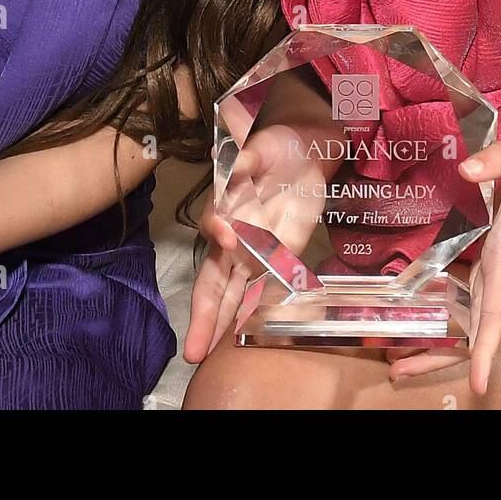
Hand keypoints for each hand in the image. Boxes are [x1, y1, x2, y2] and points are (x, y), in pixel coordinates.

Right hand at [183, 123, 329, 363]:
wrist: (305, 155)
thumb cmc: (274, 147)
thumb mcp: (258, 145)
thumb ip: (242, 156)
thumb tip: (223, 143)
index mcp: (226, 207)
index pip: (215, 225)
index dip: (219, 231)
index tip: (229, 235)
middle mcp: (235, 237)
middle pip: (216, 281)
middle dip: (206, 316)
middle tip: (195, 351)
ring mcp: (257, 252)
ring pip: (236, 295)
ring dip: (226, 326)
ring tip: (214, 357)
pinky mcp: (281, 258)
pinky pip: (268, 290)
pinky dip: (259, 315)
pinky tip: (250, 339)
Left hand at [387, 131, 500, 394]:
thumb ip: (494, 162)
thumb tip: (467, 170)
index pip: (496, 312)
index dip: (487, 349)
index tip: (479, 385)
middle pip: (477, 329)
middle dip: (442, 356)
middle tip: (398, 372)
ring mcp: (498, 269)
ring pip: (471, 319)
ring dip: (440, 343)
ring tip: (401, 362)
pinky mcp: (493, 261)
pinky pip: (470, 301)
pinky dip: (449, 319)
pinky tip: (428, 325)